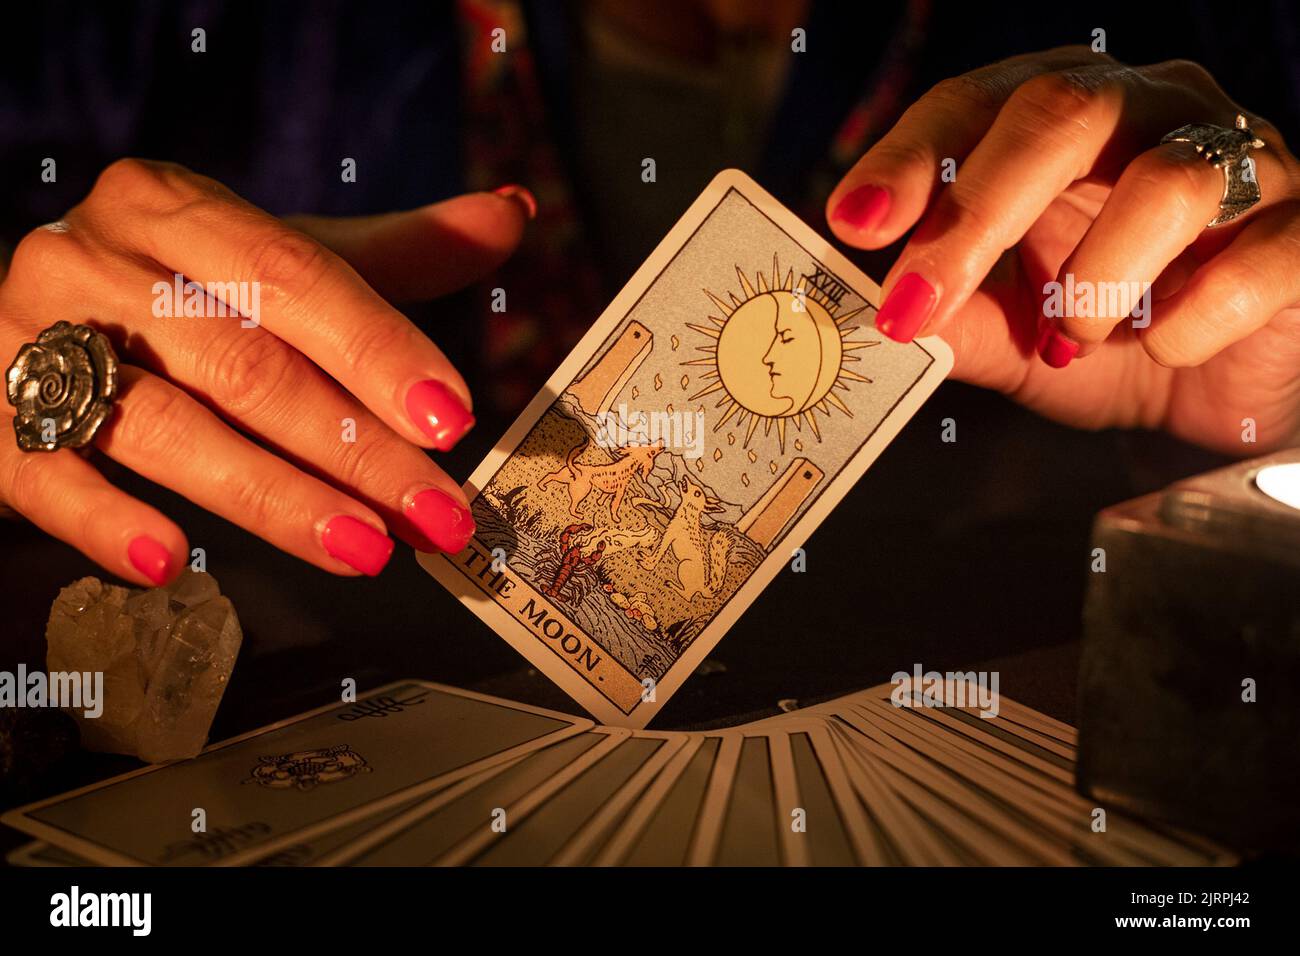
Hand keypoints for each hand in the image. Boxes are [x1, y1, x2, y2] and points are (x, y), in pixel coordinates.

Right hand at [1, 159, 532, 584]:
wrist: (28, 311)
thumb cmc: (178, 287)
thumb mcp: (272, 256)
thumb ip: (392, 252)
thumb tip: (511, 213)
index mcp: (169, 206)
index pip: (292, 276)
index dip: (377, 349)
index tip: (453, 417)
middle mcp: (90, 261)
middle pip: (243, 364)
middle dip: (355, 451)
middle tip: (437, 513)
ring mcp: (24, 342)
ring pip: (164, 427)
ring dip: (274, 499)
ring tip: (365, 548)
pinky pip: (47, 477)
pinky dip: (106, 523)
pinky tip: (170, 563)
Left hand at [826, 47, 1299, 453]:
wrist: (1216, 392)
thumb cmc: (1104, 339)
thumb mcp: (1007, 330)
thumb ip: (950, 313)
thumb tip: (876, 306)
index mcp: (1065, 118)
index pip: (975, 103)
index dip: (910, 158)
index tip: (854, 223)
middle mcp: (1152, 113)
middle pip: (1062, 114)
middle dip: (976, 214)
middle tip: (918, 299)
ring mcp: (1240, 161)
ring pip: (1167, 183)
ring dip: (1097, 280)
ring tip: (1075, 338)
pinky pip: (1258, 259)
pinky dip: (1193, 320)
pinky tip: (1167, 345)